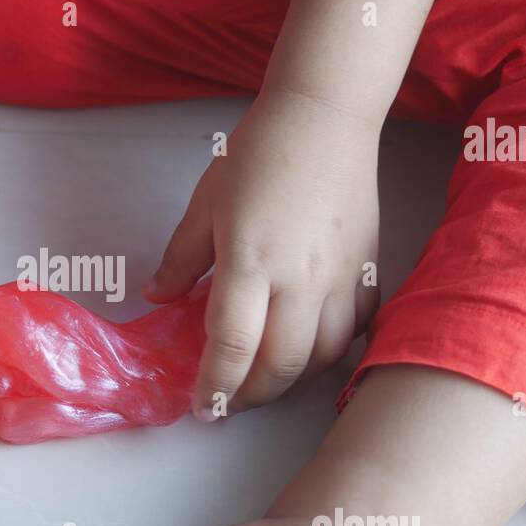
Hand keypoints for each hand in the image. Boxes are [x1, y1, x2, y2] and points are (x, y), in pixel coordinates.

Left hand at [145, 91, 380, 418]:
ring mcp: (339, 276)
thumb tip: (158, 298)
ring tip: (263, 382)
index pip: (233, 346)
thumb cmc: (257, 154)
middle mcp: (299, 277)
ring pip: (323, 357)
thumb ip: (181, 259)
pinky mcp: (367, 267)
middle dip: (251, 397)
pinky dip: (333, 351)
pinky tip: (310, 350)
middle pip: (281, 365)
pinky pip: (356, 328)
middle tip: (228, 403)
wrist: (324, 118)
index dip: (215, 387)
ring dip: (291, 382)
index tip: (201, 408)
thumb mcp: (205, 204)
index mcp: (250, 260)